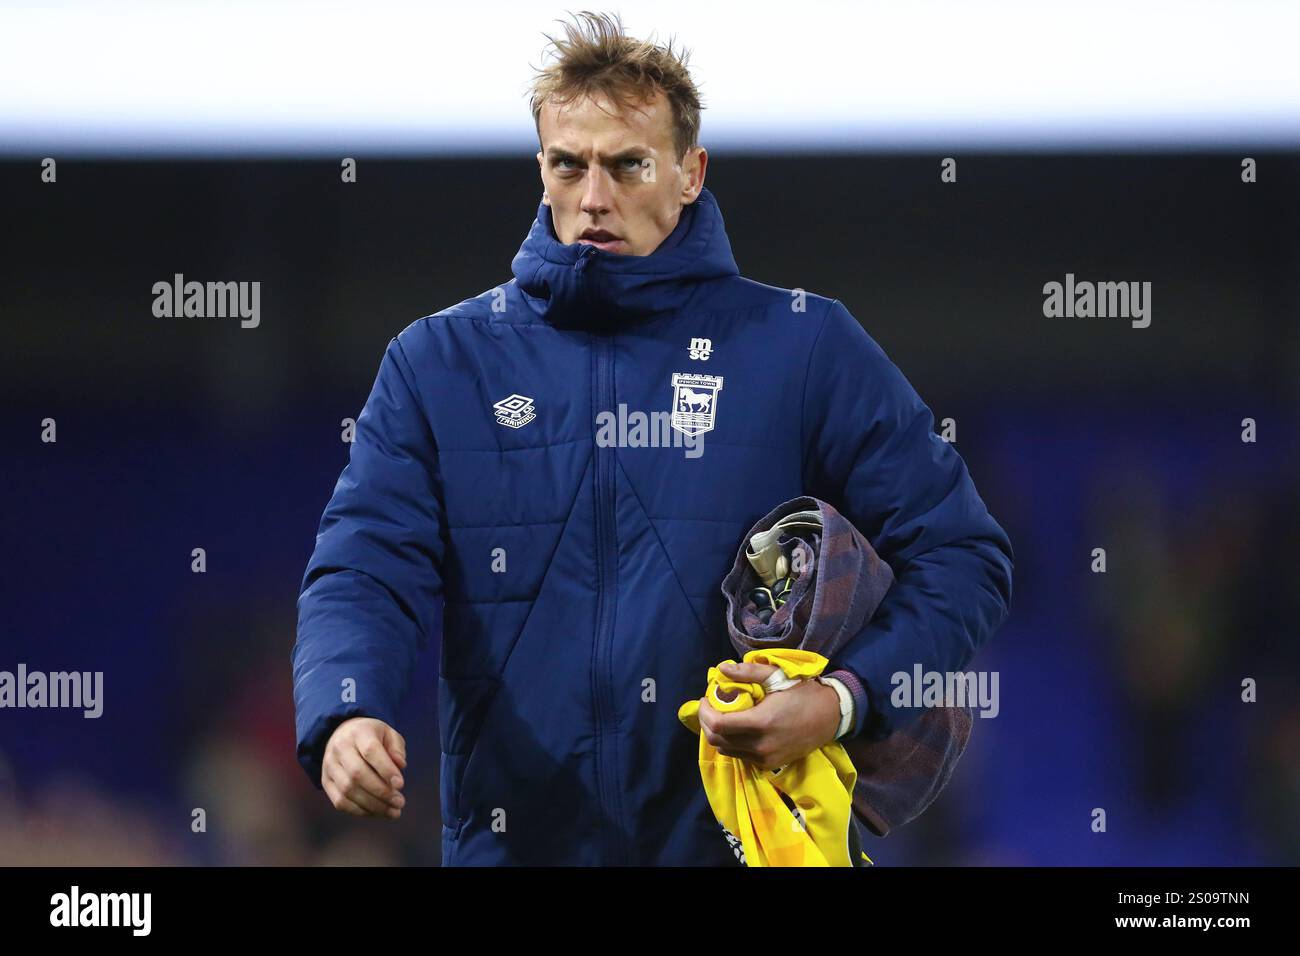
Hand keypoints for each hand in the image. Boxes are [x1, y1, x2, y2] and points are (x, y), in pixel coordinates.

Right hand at [322, 717, 406, 818]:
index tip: (401, 784)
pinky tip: (377, 812)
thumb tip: (400, 766)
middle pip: (357, 774)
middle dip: (381, 792)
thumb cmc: (372, 737)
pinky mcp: (326, 782)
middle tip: (400, 802)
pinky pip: (340, 802)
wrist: (343, 735)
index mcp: (358, 732)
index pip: (371, 751)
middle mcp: (340, 748)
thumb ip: (397, 749)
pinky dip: (360, 811)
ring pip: (348, 791)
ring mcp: (329, 766)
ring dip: (373, 805)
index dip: (386, 769)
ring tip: (393, 811)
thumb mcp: (388, 734)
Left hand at [695, 661, 842, 770]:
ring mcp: (765, 758)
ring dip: (718, 734)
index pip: (718, 725)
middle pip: (717, 741)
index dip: (704, 712)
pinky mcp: (770, 765)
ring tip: (722, 716)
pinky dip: (732, 743)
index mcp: (762, 722)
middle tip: (710, 706)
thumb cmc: (804, 693)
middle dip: (706, 723)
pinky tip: (737, 728)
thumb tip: (721, 669)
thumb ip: (747, 672)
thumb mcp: (777, 676)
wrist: (831, 716)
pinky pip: (741, 756)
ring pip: (726, 751)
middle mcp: (761, 745)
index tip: (705, 698)